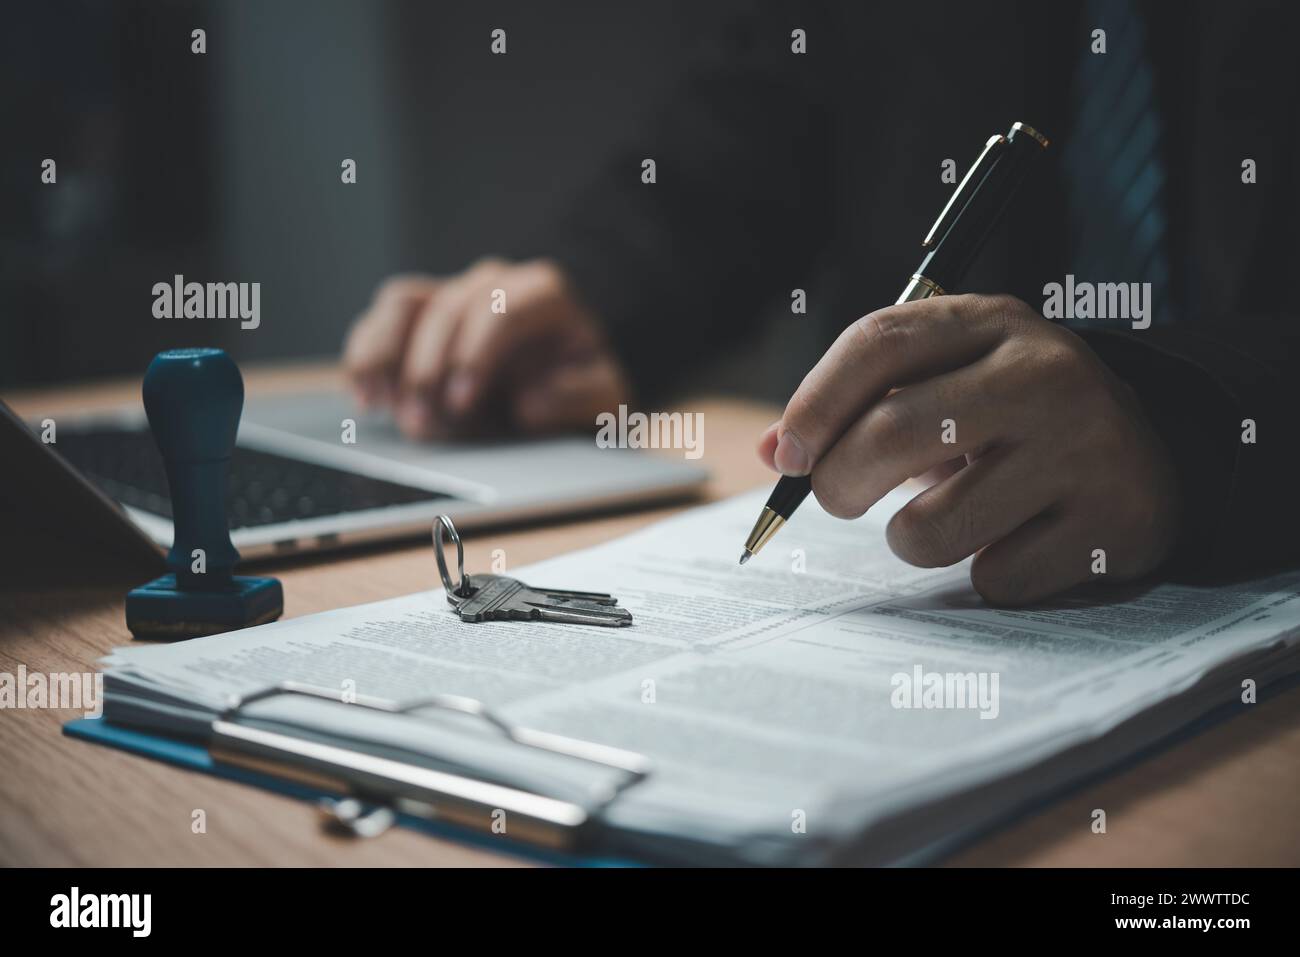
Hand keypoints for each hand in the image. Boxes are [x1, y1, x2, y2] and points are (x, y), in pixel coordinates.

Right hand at [343, 258, 630, 438]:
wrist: (569, 362)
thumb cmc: (584, 376)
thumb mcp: (605, 391)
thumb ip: (579, 395)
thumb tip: (529, 401)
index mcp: (543, 294)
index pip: (500, 309)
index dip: (475, 354)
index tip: (462, 400)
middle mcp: (492, 284)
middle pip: (445, 308)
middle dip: (427, 368)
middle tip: (422, 423)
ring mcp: (452, 294)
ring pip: (401, 303)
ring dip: (384, 356)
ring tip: (381, 406)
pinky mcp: (422, 316)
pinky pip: (381, 320)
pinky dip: (365, 355)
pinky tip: (365, 396)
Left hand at [757, 294, 1181, 604]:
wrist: (1147, 454)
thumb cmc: (1011, 417)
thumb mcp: (947, 381)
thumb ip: (858, 405)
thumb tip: (773, 452)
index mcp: (993, 321)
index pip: (880, 343)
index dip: (814, 404)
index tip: (787, 456)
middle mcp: (1046, 373)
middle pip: (893, 433)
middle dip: (838, 483)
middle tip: (839, 497)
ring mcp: (1086, 448)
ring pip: (932, 528)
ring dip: (912, 539)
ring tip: (947, 516)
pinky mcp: (1113, 523)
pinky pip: (994, 578)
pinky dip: (985, 574)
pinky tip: (1017, 539)